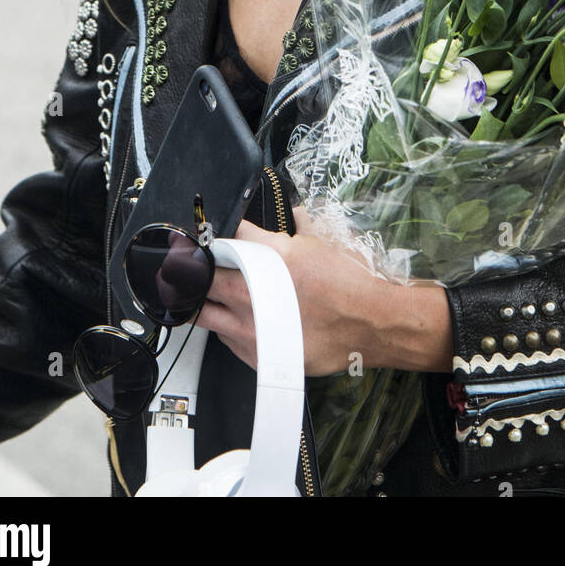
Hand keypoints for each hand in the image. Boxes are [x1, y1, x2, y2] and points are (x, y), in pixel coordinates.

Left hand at [194, 209, 452, 376]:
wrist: (370, 324)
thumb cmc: (350, 283)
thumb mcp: (324, 242)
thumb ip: (302, 225)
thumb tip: (296, 212)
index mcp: (270, 255)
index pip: (225, 236)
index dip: (212, 234)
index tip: (206, 236)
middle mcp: (255, 290)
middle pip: (203, 275)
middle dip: (196, 269)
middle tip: (194, 266)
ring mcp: (252, 325)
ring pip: (203, 311)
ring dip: (201, 300)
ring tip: (204, 294)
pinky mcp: (256, 353)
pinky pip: (223, 339)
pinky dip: (223, 327)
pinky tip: (234, 320)